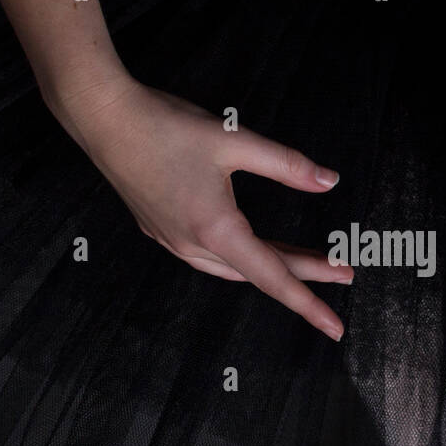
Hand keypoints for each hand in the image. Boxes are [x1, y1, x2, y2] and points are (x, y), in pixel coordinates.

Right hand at [49, 74, 351, 340]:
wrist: (102, 118)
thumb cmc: (165, 125)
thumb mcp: (235, 140)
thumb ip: (287, 165)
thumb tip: (330, 181)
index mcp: (215, 229)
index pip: (274, 276)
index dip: (310, 301)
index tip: (336, 328)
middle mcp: (193, 244)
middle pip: (259, 271)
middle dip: (303, 274)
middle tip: (343, 273)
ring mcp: (173, 240)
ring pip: (233, 268)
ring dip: (272, 266)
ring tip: (308, 261)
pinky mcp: (160, 229)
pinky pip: (209, 257)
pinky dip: (241, 258)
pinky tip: (250, 247)